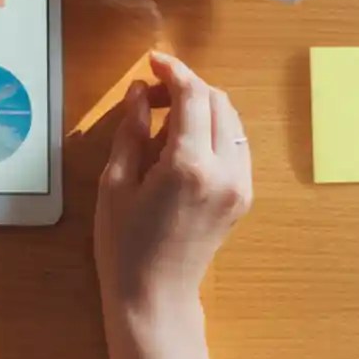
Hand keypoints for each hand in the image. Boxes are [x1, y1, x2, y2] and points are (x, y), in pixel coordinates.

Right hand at [93, 51, 252, 358]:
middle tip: (153, 94)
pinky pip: (235, 145)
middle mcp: (224, 170)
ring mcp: (240, 184)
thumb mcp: (115, 183)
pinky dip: (213, 130)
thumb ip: (132, 131)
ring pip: (232, 121)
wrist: (155, 296)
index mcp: (189, 165)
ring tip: (166, 118)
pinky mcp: (243, 195)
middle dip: (188, 87)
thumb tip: (141, 93)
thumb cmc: (124, 244)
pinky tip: (184, 143)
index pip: (193, 97)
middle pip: (218, 103)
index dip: (174, 71)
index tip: (152, 62)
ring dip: (203, 107)